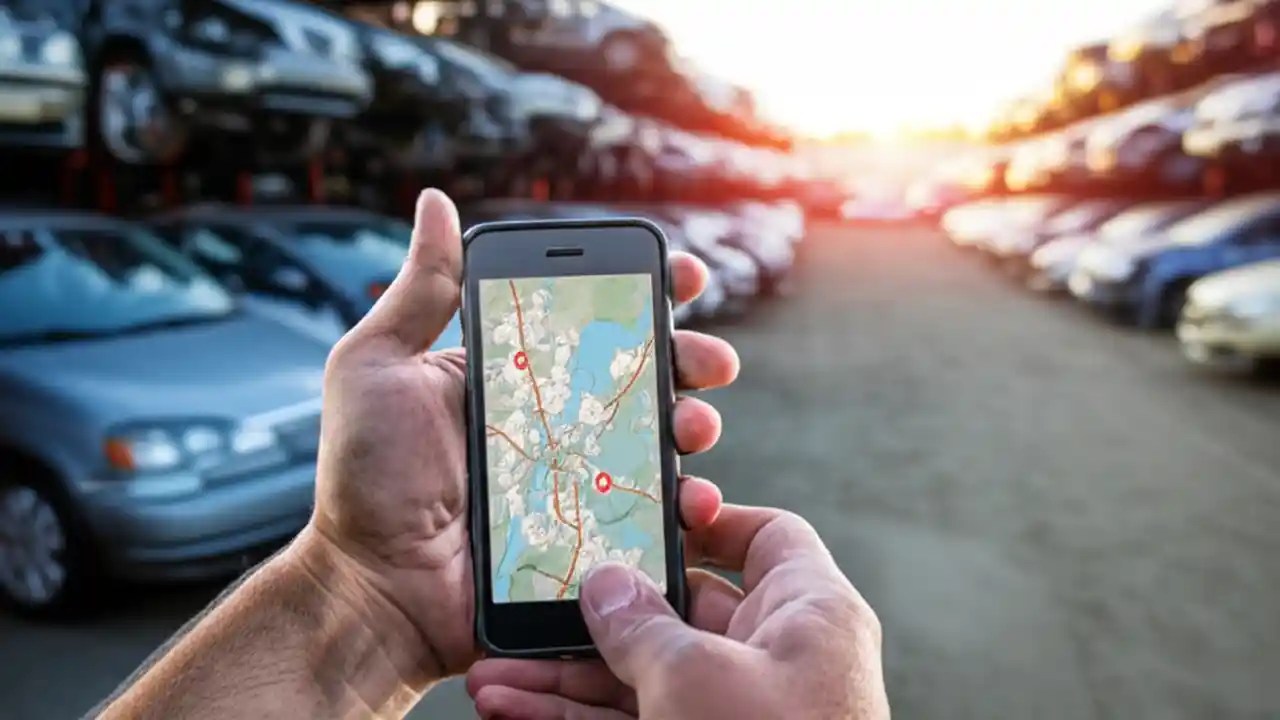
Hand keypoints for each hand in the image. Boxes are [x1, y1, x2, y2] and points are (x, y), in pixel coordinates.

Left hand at [291, 190, 741, 690]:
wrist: (375, 588)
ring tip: (695, 425)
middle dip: (690, 358)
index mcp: (514, 373)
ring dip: (695, 423)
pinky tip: (692, 495)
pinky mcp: (593, 536)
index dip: (644, 292)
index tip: (684, 275)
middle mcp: (554, 420)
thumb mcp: (379, 367)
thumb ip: (420, 291)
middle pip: (642, 375)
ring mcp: (577, 479)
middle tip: (707, 361)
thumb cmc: (367, 478)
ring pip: (659, 440)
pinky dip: (685, 503)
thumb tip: (435, 202)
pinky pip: (651, 514)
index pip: (590, 319)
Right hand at [466, 505, 889, 718]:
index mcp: (807, 613)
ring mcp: (737, 713)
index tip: (636, 521)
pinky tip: (513, 714)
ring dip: (565, 681)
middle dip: (596, 617)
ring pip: (642, 680)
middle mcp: (776, 659)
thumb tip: (606, 582)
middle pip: (678, 614)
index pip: (765, 538)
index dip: (703, 522)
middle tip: (530, 612)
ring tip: (491, 680)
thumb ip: (640, 625)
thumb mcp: (694, 677)